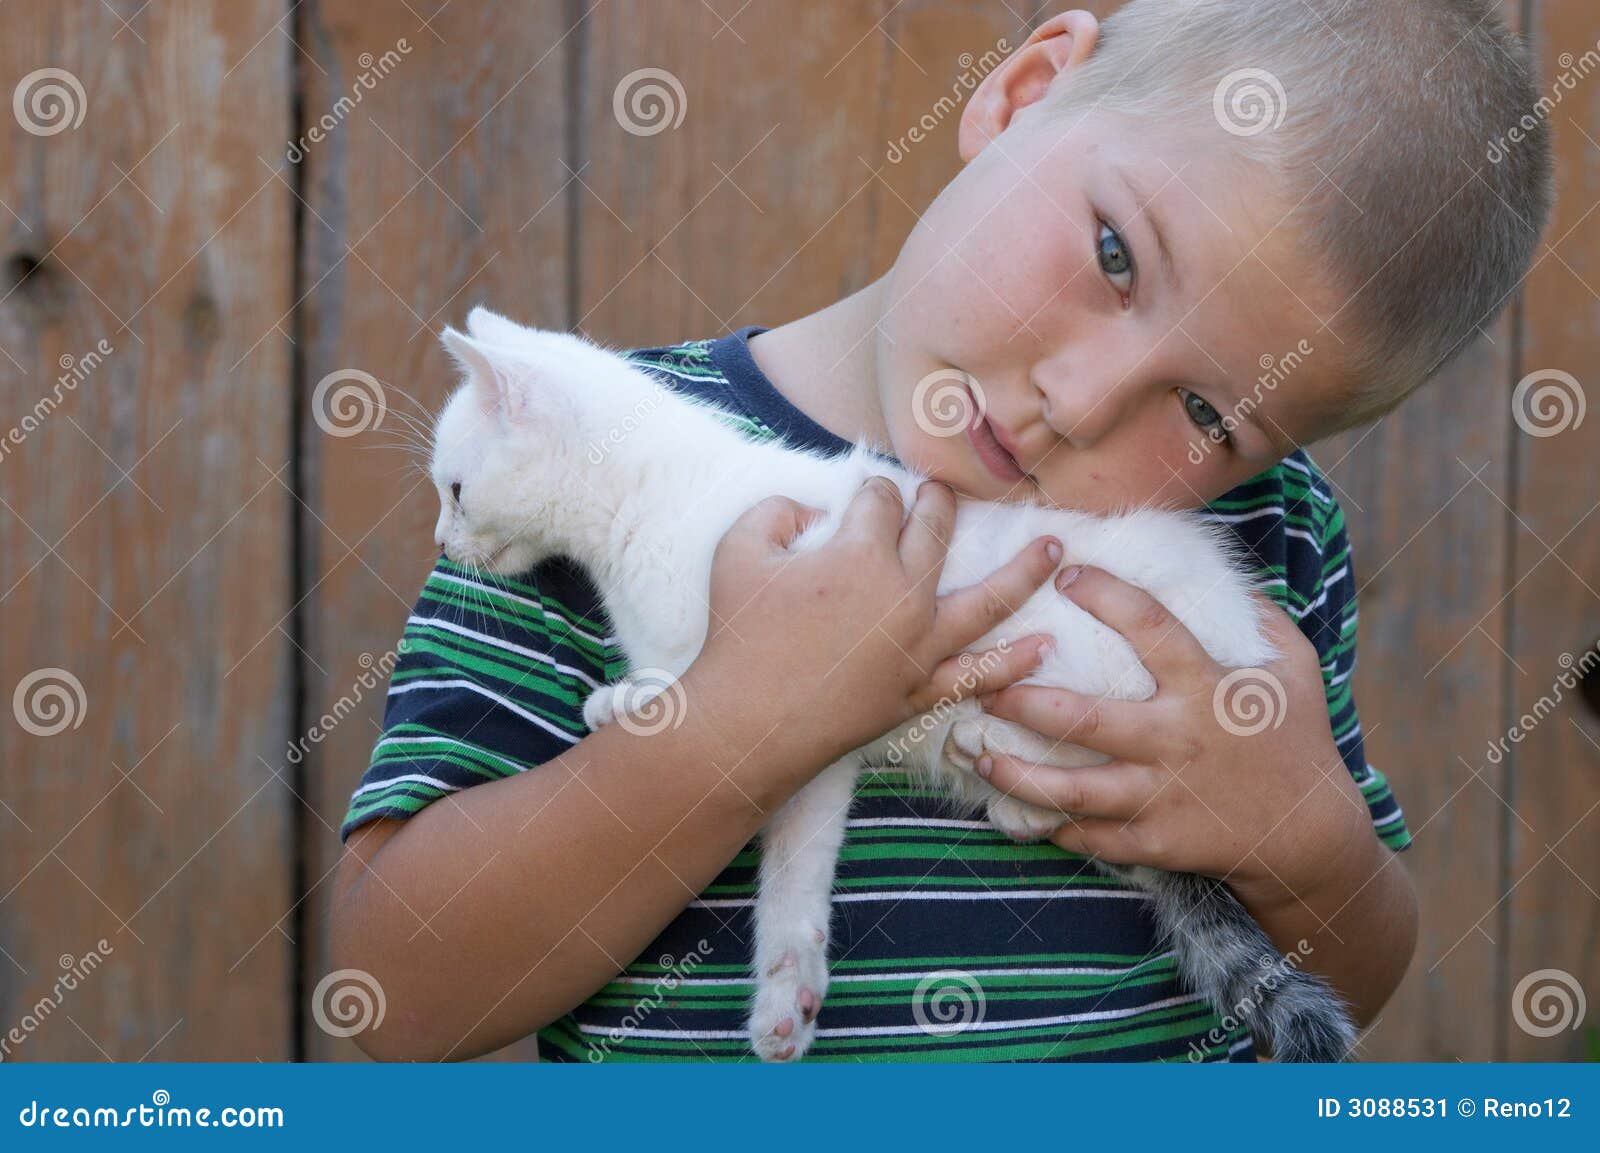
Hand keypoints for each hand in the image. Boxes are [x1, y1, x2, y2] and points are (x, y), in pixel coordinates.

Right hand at [694, 477, 1061, 765]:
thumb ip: (776, 512)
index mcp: (861, 552)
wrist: (748, 722)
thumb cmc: (739, 635)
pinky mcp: (920, 690)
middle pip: (937, 531)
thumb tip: (808, 509)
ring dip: (1026, 570)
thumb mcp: (738, 550)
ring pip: (989, 599)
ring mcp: (920, 645)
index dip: (872, 490)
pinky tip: (1042, 648)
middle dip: (942, 503)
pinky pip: (977, 675)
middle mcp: (904, 593)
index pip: (880, 499)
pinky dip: (1013, 663)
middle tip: (947, 493)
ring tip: (1056, 548)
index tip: (865, 495)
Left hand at [975, 565, 1375, 910]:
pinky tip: (1015, 812)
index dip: (1105, 595)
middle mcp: (1177, 740)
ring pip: (1073, 789)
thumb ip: (1260, 618)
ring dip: (1017, 774)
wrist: (1310, 836)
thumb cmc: (1295, 740)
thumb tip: (1223, 571)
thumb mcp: (1295, 668)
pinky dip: (1051, 825)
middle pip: (1084, 719)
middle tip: (980, 685)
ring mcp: (1163, 796)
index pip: (1150, 627)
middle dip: (1023, 702)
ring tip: (977, 757)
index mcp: (1207, 687)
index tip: (1064, 574)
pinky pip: (1091, 836)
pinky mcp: (1157, 841)